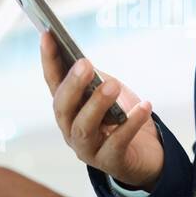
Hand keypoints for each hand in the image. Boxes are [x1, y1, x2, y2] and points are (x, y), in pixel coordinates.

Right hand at [40, 31, 162, 190]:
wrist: (147, 154)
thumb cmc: (122, 119)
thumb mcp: (108, 93)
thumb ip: (95, 80)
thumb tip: (84, 62)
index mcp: (68, 109)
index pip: (53, 82)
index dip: (48, 59)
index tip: (48, 34)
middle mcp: (71, 130)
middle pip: (63, 108)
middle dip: (72, 85)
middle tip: (85, 64)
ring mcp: (88, 149)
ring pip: (84, 127)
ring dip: (97, 104)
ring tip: (112, 85)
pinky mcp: (111, 163)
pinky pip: (118, 142)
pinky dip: (131, 123)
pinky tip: (144, 106)